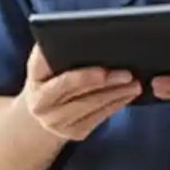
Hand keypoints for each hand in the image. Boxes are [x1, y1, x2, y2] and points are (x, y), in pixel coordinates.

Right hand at [20, 44, 141, 140]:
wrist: (42, 109)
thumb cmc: (50, 75)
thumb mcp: (46, 61)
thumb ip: (57, 49)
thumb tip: (82, 36)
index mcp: (34, 77)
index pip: (52, 71)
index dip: (80, 74)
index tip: (102, 70)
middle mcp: (40, 103)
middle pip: (75, 91)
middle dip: (103, 82)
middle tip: (127, 74)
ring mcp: (56, 122)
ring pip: (90, 106)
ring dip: (115, 94)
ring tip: (134, 83)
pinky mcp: (74, 132)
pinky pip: (98, 118)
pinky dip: (115, 105)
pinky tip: (128, 95)